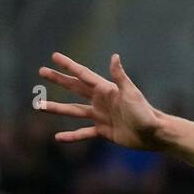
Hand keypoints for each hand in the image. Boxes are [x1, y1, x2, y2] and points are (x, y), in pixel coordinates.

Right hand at [37, 53, 165, 149]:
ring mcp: (101, 116)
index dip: (68, 66)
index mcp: (106, 90)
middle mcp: (101, 101)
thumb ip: (120, 77)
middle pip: (75, 88)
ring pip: (74, 110)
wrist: (154, 134)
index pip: (83, 75)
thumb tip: (114, 56)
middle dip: (59, 80)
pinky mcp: (104, 130)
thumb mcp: (131, 93)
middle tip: (42, 72)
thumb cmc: (145, 112)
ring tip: (39, 105)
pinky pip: (84, 133)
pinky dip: (72, 135)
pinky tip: (58, 137)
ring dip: (57, 108)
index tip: (54, 56)